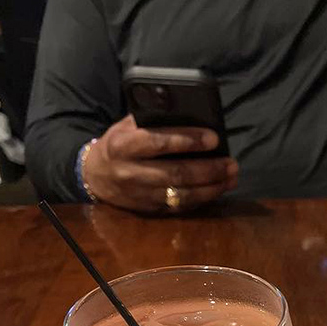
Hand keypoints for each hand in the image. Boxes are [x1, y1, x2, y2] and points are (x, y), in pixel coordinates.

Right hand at [83, 114, 238, 211]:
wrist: (94, 176)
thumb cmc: (118, 144)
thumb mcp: (125, 127)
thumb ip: (150, 122)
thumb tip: (188, 115)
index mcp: (123, 146)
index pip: (158, 142)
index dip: (187, 140)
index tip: (213, 138)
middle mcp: (131, 173)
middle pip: (175, 173)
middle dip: (208, 169)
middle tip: (231, 163)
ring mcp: (141, 195)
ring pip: (182, 195)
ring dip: (211, 187)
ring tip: (231, 177)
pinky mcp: (150, 210)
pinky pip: (180, 207)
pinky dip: (202, 199)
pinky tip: (218, 189)